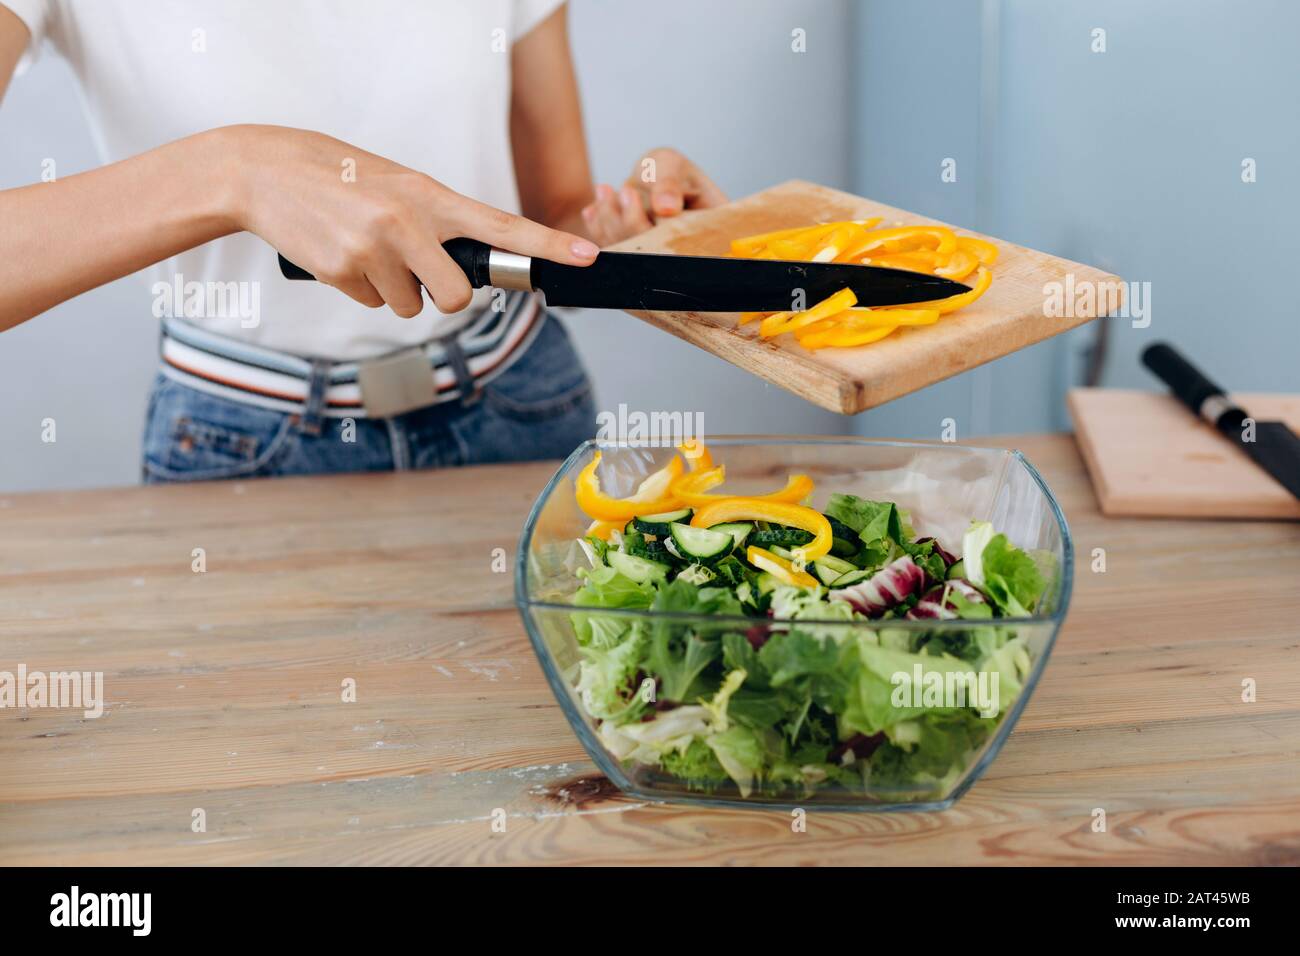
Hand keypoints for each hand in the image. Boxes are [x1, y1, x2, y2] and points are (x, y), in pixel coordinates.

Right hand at [229, 125, 598, 317]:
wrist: (265, 171)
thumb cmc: (342, 178)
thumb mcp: (399, 186)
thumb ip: (438, 222)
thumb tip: (469, 272)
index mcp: (430, 195)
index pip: (503, 225)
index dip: (548, 246)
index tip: (586, 257)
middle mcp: (408, 222)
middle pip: (455, 297)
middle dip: (440, 295)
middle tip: (414, 269)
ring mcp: (374, 250)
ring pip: (409, 305)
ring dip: (393, 288)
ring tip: (364, 247)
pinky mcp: (341, 271)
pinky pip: (371, 302)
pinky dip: (360, 287)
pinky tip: (339, 253)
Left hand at [580, 147, 726, 246]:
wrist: (648, 176)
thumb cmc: (665, 170)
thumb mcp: (671, 165)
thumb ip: (669, 182)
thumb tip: (666, 207)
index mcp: (706, 232)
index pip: (695, 247)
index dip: (675, 235)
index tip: (659, 207)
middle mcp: (681, 251)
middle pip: (659, 253)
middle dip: (636, 224)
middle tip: (627, 191)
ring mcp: (653, 256)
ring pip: (631, 253)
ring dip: (613, 222)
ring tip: (605, 191)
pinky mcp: (629, 256)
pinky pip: (612, 249)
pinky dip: (599, 229)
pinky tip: (594, 210)